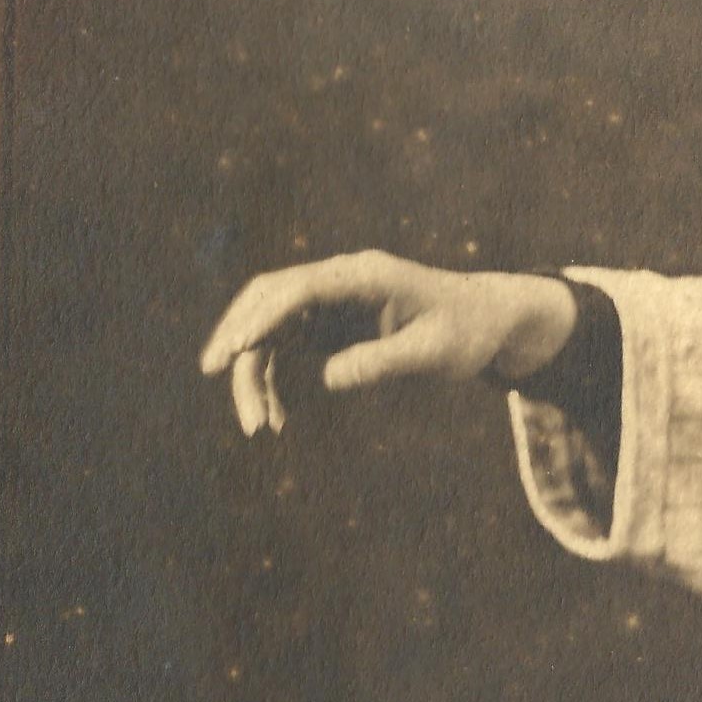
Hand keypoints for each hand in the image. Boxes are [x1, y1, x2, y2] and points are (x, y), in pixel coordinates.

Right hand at [198, 250, 577, 434]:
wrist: (487, 322)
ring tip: (259, 426)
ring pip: (268, 326)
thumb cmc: (468, 332)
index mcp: (366, 275)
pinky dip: (271, 379)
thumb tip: (328, 378)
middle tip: (214, 376)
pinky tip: (276, 418)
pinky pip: (283, 346)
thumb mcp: (435, 353)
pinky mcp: (328, 324)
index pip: (301, 287)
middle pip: (269, 298)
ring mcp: (330, 301)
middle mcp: (340, 280)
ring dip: (252, 370)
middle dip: (238, 337)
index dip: (264, 314)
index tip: (237, 346)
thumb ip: (385, 362)